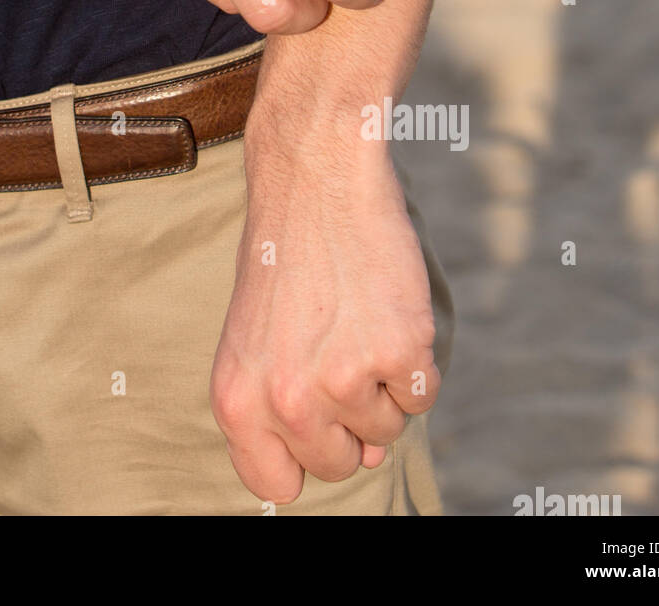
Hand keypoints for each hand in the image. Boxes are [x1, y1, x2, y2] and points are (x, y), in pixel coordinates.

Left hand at [209, 124, 439, 503]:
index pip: (274, 485)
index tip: (311, 423)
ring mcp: (342, 379)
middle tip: (333, 348)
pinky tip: (385, 308)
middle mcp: (283, 398)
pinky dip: (415, 361)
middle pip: (338, 465)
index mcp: (236, 398)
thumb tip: (366, 454)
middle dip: (346, 420)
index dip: (299, 458)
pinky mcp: (397, 352)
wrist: (315, 174)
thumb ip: (291, 405)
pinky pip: (422, 396)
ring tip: (354, 317)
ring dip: (381, 384)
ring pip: (384, 431)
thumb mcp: (258, 334)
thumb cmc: (285, 252)